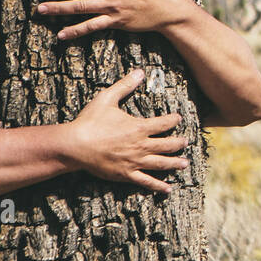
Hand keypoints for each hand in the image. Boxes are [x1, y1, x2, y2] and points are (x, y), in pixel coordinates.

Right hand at [62, 68, 187, 194]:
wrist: (75, 145)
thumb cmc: (90, 121)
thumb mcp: (107, 98)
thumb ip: (125, 85)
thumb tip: (140, 71)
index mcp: (139, 127)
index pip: (163, 124)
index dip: (173, 120)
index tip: (178, 118)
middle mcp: (141, 146)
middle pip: (167, 145)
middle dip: (178, 143)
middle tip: (186, 142)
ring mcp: (134, 162)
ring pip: (160, 164)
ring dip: (174, 164)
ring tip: (184, 164)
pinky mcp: (125, 174)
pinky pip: (146, 181)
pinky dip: (158, 186)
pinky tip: (168, 189)